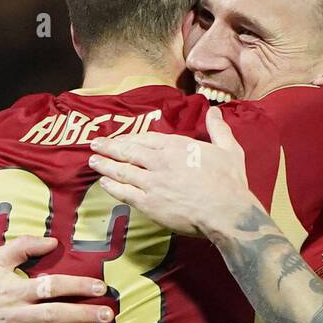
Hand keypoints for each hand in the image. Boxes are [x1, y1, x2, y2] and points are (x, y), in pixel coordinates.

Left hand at [89, 106, 257, 236]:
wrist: (226, 212)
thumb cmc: (230, 182)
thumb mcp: (229, 150)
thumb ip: (219, 129)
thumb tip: (215, 111)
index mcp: (176, 147)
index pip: (145, 139)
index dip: (129, 138)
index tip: (119, 138)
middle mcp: (160, 162)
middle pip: (128, 152)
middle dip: (109, 147)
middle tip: (95, 144)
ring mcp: (152, 183)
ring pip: (122, 171)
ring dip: (105, 165)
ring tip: (92, 161)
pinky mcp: (150, 204)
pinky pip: (125, 193)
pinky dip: (112, 186)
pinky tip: (104, 183)